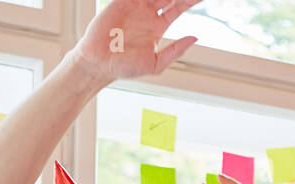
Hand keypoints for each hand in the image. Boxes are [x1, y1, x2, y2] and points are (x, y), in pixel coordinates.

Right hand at [72, 0, 199, 83]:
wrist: (99, 64)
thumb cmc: (125, 67)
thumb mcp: (156, 63)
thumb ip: (175, 50)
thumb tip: (195, 38)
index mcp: (158, 25)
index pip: (178, 7)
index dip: (190, 0)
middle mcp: (148, 13)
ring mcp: (134, 5)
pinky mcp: (120, 2)